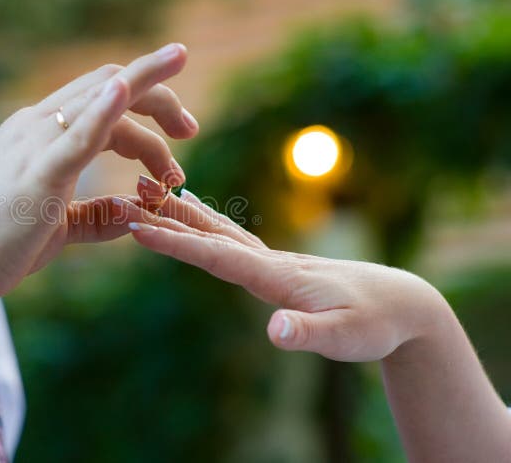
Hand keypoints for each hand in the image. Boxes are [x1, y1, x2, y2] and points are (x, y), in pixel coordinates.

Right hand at [0, 44, 198, 306]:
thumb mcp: (57, 226)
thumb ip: (95, 216)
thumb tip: (134, 214)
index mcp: (41, 134)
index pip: (103, 97)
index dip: (147, 107)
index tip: (179, 139)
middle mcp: (38, 125)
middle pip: (113, 86)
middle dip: (161, 99)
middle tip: (191, 131)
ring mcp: (36, 143)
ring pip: (104, 98)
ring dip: (154, 109)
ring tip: (183, 151)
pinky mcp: (37, 172)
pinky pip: (76, 134)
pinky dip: (105, 109)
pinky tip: (127, 88)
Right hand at [113, 183, 449, 361]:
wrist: (403, 301)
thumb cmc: (376, 324)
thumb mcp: (346, 338)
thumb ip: (308, 334)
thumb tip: (273, 331)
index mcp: (277, 275)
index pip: (217, 255)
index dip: (177, 242)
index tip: (139, 228)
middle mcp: (269, 259)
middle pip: (209, 232)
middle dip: (166, 216)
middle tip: (126, 196)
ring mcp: (271, 258)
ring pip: (216, 228)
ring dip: (179, 211)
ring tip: (146, 190)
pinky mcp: (273, 264)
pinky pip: (228, 236)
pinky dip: (202, 219)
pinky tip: (191, 209)